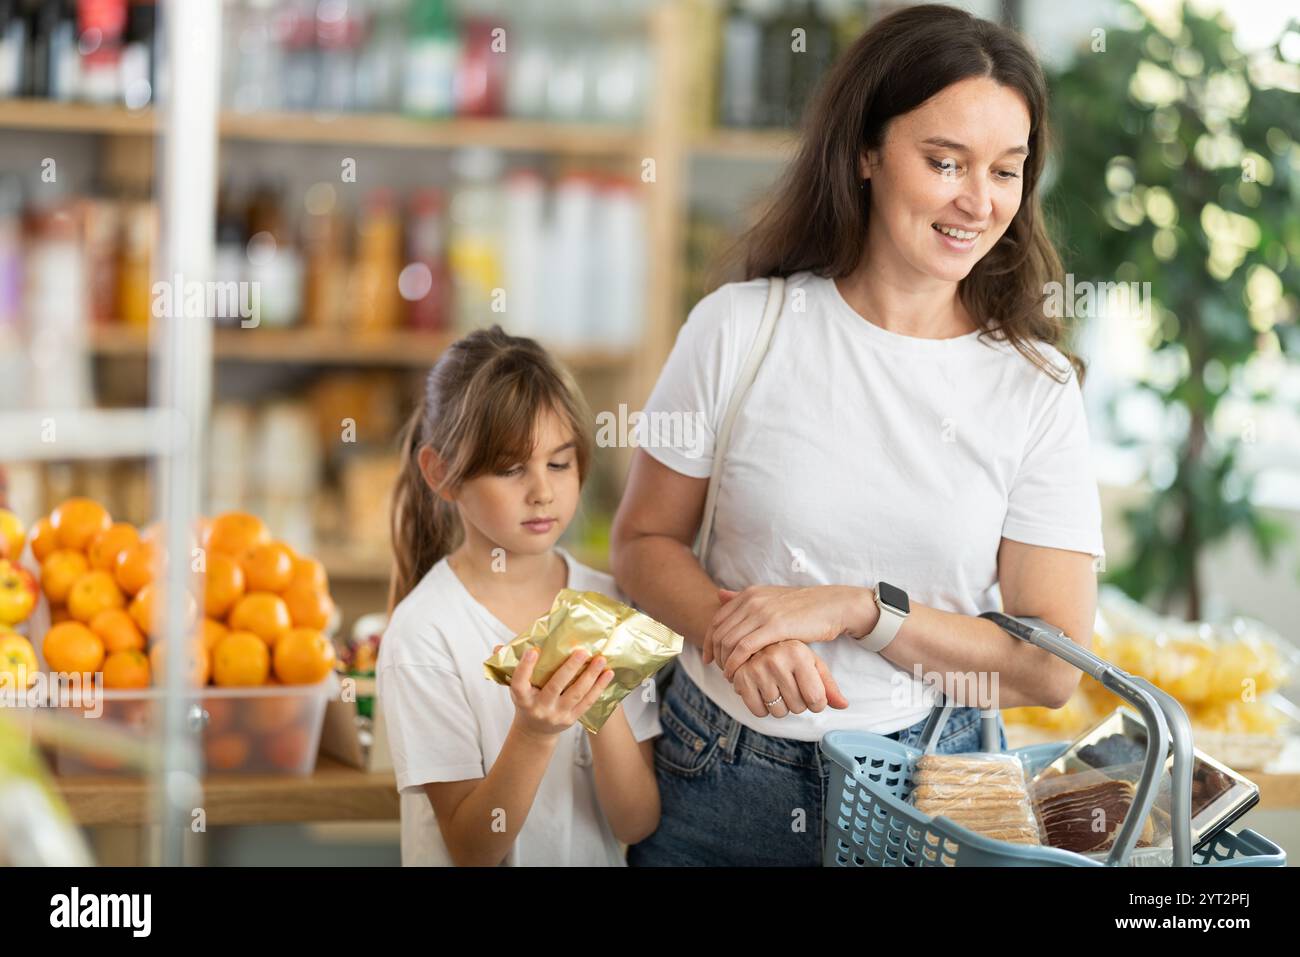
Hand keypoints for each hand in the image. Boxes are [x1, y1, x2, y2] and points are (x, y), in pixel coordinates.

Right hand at [501, 645, 613, 738]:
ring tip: (600, 659)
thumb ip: (509, 667)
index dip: (525, 668)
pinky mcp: (572, 719)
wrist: (535, 732)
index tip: (533, 650)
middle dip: (569, 669)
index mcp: (522, 699)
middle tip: (582, 651)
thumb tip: (498, 648)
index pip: (519, 683)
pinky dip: (599, 687)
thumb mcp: (515, 688)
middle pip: (555, 687)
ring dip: (590, 676)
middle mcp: (539, 708)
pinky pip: (588, 702)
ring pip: (576, 694)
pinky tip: (608, 673)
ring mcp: (557, 715)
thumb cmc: (526, 700)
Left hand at [704, 584, 876, 680]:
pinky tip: (738, 674)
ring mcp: (762, 612)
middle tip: (719, 670)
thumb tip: (719, 594)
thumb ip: (745, 598)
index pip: (717, 619)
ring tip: (729, 676)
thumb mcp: (771, 597)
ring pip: (729, 641)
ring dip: (724, 662)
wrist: (832, 605)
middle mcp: (752, 600)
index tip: (709, 658)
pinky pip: (744, 648)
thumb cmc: (803, 606)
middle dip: (715, 654)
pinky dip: (736, 663)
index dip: (709, 640)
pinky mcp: (774, 626)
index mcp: (749, 593)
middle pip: (719, 631)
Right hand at [731, 640, 848, 717]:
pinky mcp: (741, 677)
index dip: (817, 703)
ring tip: (777, 688)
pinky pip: (758, 711)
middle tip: (791, 687)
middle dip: (798, 703)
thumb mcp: (813, 664)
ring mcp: (756, 668)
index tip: (812, 694)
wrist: (759, 641)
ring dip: (780, 706)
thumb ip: (829, 686)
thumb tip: (844, 705)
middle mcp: (776, 659)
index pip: (816, 699)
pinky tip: (763, 692)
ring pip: (778, 712)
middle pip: (798, 708)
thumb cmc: (792, 655)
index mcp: (798, 654)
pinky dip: (762, 708)